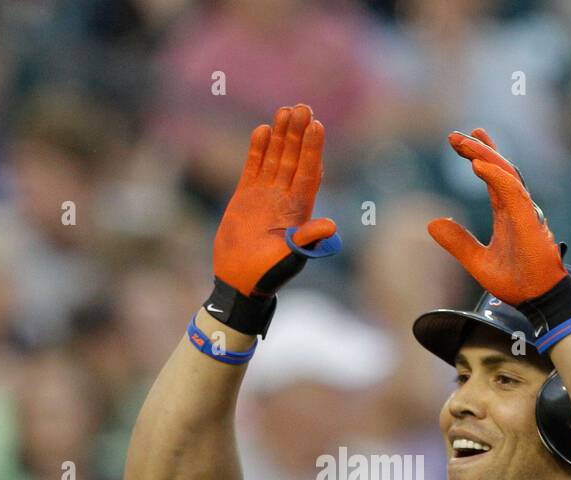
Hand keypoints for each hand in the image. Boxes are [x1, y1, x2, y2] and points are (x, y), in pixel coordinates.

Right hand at [214, 104, 338, 297]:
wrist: (239, 280)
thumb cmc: (268, 274)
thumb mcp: (290, 259)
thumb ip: (307, 241)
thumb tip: (331, 227)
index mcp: (299, 210)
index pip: (309, 172)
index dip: (313, 150)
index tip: (317, 126)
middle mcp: (285, 198)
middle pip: (295, 159)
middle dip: (299, 134)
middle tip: (304, 108)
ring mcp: (266, 195)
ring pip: (276, 158)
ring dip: (281, 135)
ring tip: (286, 110)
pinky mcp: (246, 195)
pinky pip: (254, 166)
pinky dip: (257, 149)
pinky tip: (262, 130)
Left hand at [427, 128, 565, 305]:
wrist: (538, 301)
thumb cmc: (516, 283)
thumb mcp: (477, 262)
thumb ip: (458, 242)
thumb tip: (432, 223)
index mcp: (507, 214)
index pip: (493, 177)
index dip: (479, 156)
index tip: (461, 143)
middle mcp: (517, 207)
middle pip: (498, 168)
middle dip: (477, 149)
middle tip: (454, 136)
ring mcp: (525, 212)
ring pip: (505, 173)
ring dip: (484, 155)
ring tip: (463, 143)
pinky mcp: (529, 221)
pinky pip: (512, 191)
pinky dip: (496, 175)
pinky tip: (478, 163)